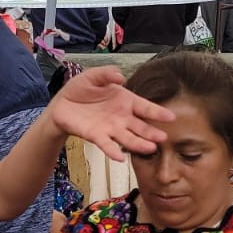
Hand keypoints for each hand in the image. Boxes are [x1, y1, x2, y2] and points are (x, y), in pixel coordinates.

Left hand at [49, 67, 173, 160]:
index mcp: (125, 101)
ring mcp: (110, 129)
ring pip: (128, 138)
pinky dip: (113, 151)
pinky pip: (107, 145)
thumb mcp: (93, 76)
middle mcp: (122, 117)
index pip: (145, 107)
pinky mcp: (96, 136)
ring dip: (138, 144)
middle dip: (151, 132)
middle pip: (140, 127)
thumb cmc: (80, 89)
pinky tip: (120, 158)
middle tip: (163, 137)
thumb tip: (120, 77)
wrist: (61, 104)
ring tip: (150, 148)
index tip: (171, 117)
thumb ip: (107, 74)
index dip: (158, 112)